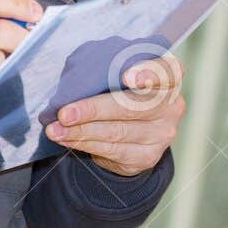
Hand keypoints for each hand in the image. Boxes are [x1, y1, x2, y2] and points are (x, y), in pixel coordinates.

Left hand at [46, 54, 184, 176]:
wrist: (134, 133)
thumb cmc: (123, 93)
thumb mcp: (121, 75)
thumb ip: (109, 71)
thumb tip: (73, 83)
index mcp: (169, 79)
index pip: (167, 71)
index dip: (148, 73)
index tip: (126, 77)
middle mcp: (171, 106)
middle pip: (133, 106)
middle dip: (94, 109)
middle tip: (65, 113)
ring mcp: (162, 134)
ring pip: (118, 132)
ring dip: (81, 131)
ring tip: (56, 130)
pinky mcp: (148, 156)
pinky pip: (113, 150)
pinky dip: (85, 144)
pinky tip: (67, 139)